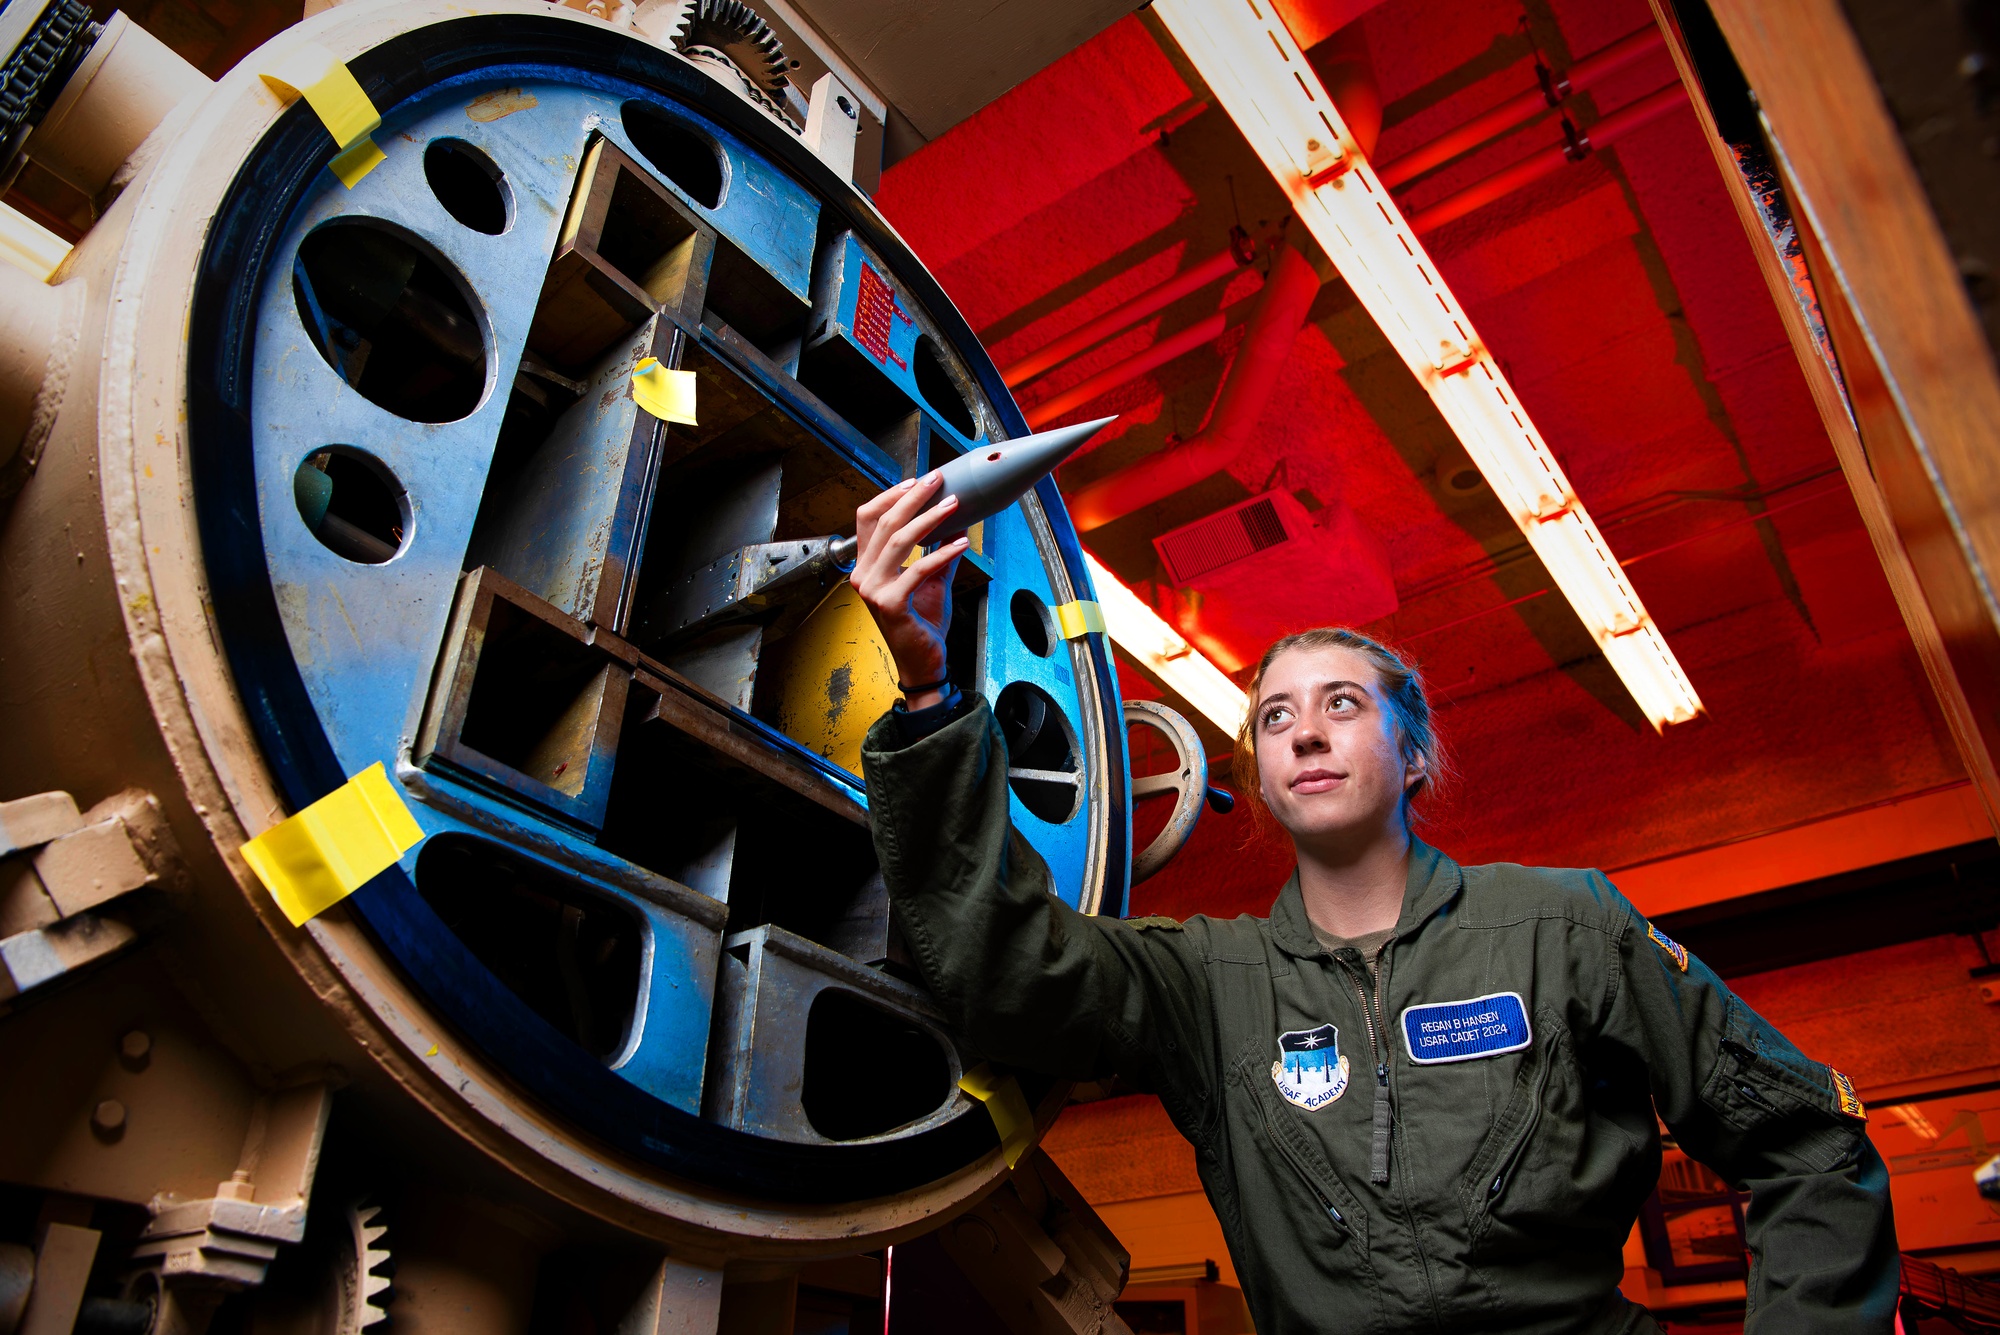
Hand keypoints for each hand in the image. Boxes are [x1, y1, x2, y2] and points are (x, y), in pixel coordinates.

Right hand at [851, 471, 969, 709]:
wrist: (923, 660)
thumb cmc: (922, 622)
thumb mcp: (933, 579)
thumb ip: (941, 551)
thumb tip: (958, 522)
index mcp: (867, 565)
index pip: (868, 518)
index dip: (890, 495)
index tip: (916, 481)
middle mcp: (863, 574)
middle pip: (884, 523)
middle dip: (913, 497)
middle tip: (936, 479)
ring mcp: (872, 589)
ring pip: (899, 540)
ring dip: (929, 518)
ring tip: (953, 505)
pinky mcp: (890, 603)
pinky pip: (917, 569)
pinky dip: (941, 553)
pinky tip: (961, 543)